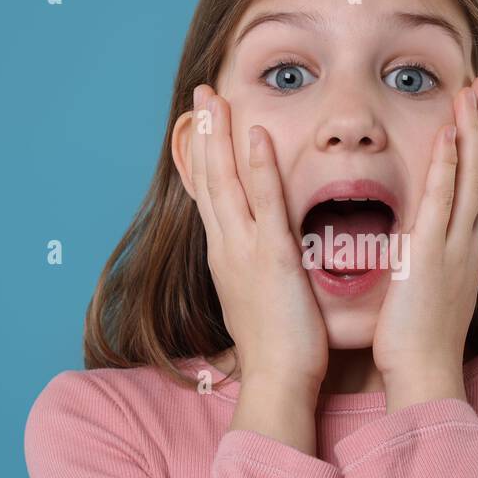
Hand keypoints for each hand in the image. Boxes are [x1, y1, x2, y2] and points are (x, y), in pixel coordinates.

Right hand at [189, 84, 328, 448]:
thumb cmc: (278, 348)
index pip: (209, 196)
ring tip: (212, 98)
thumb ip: (259, 271)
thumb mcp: (261, 299)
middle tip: (199, 94)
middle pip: (208, 180)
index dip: (202, 157)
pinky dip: (257, 168)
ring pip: (226, 183)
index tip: (198, 124)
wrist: (278, 382)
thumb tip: (262, 259)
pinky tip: (256, 136)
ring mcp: (245, 252)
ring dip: (219, 137)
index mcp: (226, 256)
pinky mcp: (272, 259)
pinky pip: (263, 204)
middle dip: (203, 134)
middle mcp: (227, 248)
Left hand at [372, 76, 477, 412]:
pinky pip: (443, 200)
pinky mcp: (431, 255)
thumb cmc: (418, 340)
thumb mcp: (426, 290)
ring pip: (470, 176)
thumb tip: (415, 242)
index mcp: (466, 248)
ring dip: (471, 129)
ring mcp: (455, 246)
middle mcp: (468, 241)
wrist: (424, 374)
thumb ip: (424, 260)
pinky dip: (449, 164)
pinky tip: (449, 133)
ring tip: (472, 90)